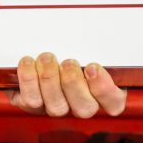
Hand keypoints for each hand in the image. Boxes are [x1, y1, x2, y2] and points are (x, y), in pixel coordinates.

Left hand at [6, 53, 125, 118]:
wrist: (46, 55)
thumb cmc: (74, 51)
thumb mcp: (92, 48)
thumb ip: (97, 48)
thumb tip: (101, 34)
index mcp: (105, 95)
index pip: (114, 103)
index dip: (103, 89)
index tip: (92, 67)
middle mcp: (82, 106)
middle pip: (84, 108)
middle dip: (73, 83)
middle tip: (68, 62)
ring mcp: (59, 108)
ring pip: (57, 107)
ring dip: (50, 80)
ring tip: (46, 58)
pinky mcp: (35, 106)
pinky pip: (31, 101)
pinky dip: (29, 81)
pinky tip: (29, 63)